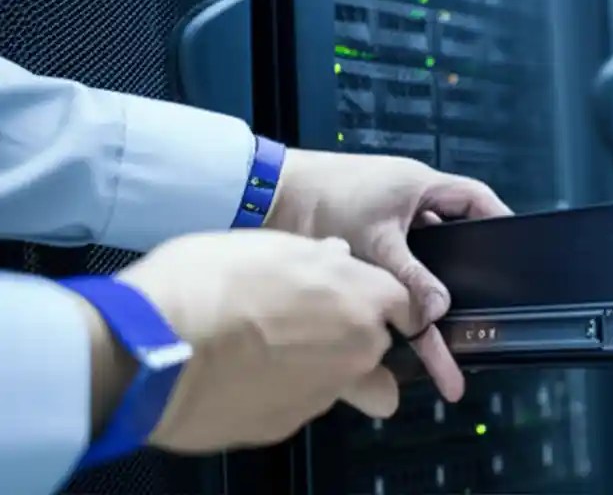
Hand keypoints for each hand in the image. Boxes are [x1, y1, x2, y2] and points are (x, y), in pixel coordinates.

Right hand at [102, 231, 416, 452]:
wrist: (152, 349)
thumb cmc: (205, 283)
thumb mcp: (264, 245)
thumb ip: (313, 256)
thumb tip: (336, 257)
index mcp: (360, 298)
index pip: (402, 302)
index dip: (378, 299)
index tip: (359, 298)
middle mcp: (356, 350)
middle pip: (374, 346)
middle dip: (350, 336)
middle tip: (302, 322)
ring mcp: (323, 394)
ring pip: (339, 381)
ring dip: (317, 367)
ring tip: (263, 350)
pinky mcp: (285, 425)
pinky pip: (297, 404)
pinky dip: (278, 392)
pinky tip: (241, 375)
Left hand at [264, 150, 511, 401]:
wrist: (264, 194)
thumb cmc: (323, 200)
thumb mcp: (375, 244)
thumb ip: (411, 280)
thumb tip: (439, 311)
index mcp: (422, 185)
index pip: (477, 200)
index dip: (498, 223)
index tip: (513, 253)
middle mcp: (409, 198)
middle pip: (453, 237)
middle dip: (465, 274)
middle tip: (480, 308)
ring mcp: (387, 217)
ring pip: (423, 258)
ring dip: (428, 288)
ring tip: (440, 333)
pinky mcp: (364, 235)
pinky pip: (397, 264)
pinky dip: (401, 288)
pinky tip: (402, 321)